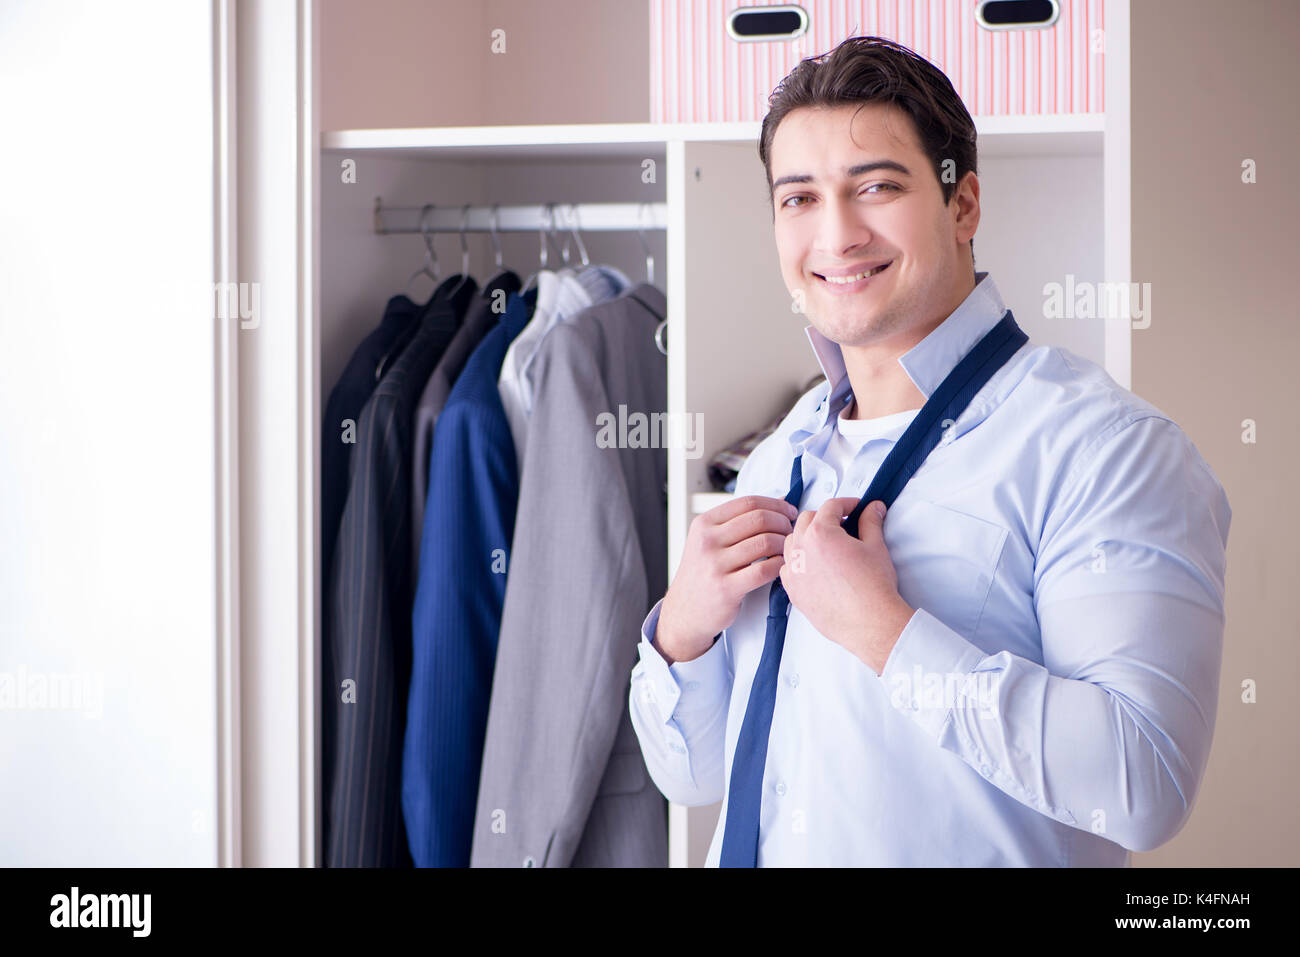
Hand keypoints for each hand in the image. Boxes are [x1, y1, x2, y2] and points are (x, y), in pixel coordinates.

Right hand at [656, 495, 798, 662]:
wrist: (685, 611)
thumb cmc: (703, 573)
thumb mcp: (708, 541)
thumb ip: (735, 523)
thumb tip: (778, 502)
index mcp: (704, 524)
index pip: (748, 503)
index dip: (775, 504)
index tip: (789, 512)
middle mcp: (707, 541)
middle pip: (759, 519)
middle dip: (783, 523)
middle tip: (790, 531)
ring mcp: (715, 565)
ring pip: (765, 542)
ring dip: (784, 544)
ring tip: (787, 550)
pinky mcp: (726, 588)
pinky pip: (764, 570)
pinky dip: (779, 565)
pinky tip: (781, 566)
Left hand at [779, 497, 915, 673]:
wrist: (870, 622)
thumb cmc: (873, 586)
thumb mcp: (875, 546)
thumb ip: (871, 522)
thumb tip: (874, 508)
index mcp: (820, 533)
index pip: (830, 506)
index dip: (847, 503)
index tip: (856, 508)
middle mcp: (801, 549)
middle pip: (806, 520)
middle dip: (824, 517)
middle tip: (843, 524)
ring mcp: (793, 571)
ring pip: (792, 542)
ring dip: (806, 537)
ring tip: (826, 544)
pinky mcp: (793, 591)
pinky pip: (787, 568)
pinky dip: (797, 562)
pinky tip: (814, 566)